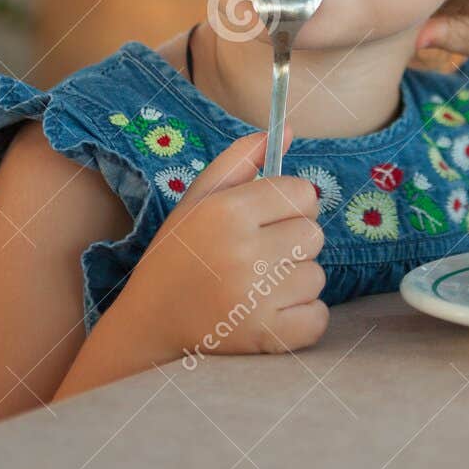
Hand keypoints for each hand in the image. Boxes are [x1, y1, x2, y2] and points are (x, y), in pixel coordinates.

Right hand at [125, 126, 327, 358]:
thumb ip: (240, 160)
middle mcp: (243, 252)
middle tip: (257, 257)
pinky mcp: (266, 338)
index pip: (303, 193)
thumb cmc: (178, 256)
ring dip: (294, 282)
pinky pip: (318, 317)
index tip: (267, 220)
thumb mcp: (198, 201)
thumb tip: (290, 131)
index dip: (289, 205)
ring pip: (316, 276)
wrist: (149, 327)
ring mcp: (255, 298)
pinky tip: (268, 314)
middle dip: (292, 243)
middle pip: (314, 234)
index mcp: (227, 212)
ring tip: (256, 288)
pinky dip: (302, 318)